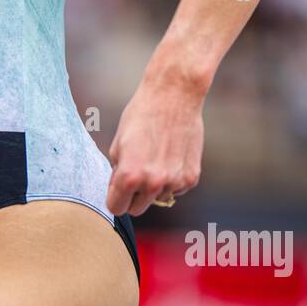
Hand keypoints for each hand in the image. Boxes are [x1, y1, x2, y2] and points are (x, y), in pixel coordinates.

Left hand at [106, 75, 204, 216]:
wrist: (174, 96)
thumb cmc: (141, 115)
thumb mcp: (118, 144)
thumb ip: (116, 172)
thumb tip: (118, 191)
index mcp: (129, 176)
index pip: (116, 208)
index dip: (115, 198)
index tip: (117, 191)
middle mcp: (152, 183)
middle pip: (137, 209)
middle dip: (133, 196)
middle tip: (136, 174)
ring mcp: (174, 182)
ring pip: (158, 199)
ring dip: (154, 186)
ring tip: (155, 158)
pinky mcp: (191, 178)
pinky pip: (176, 189)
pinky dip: (172, 179)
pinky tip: (171, 156)